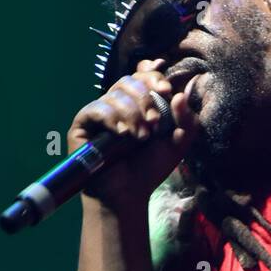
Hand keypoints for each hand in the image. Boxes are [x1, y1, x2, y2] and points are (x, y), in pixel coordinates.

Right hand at [66, 58, 200, 215]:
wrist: (128, 194)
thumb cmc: (150, 169)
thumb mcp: (177, 144)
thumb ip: (187, 120)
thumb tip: (181, 94)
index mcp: (139, 103)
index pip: (143, 75)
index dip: (153, 77)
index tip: (166, 90)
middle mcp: (118, 104)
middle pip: (129, 80)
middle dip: (145, 98)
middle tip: (155, 123)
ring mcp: (99, 112)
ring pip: (114, 94)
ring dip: (132, 114)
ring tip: (141, 137)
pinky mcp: (83, 124)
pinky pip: (96, 108)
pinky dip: (112, 118)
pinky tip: (123, 134)